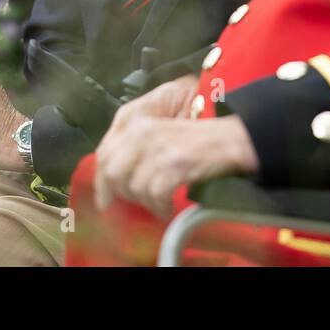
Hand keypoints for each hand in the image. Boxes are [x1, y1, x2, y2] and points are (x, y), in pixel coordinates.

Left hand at [93, 108, 258, 218]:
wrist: (228, 139)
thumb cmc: (195, 139)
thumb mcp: (159, 133)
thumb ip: (133, 147)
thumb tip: (112, 177)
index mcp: (136, 123)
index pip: (104, 153)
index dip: (101, 180)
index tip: (105, 199)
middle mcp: (143, 132)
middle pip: (112, 171)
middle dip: (121, 193)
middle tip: (134, 203)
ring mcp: (158, 148)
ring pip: (133, 187)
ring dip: (145, 202)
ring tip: (158, 203)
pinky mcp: (174, 164)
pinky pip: (155, 195)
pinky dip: (160, 206)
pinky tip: (167, 207)